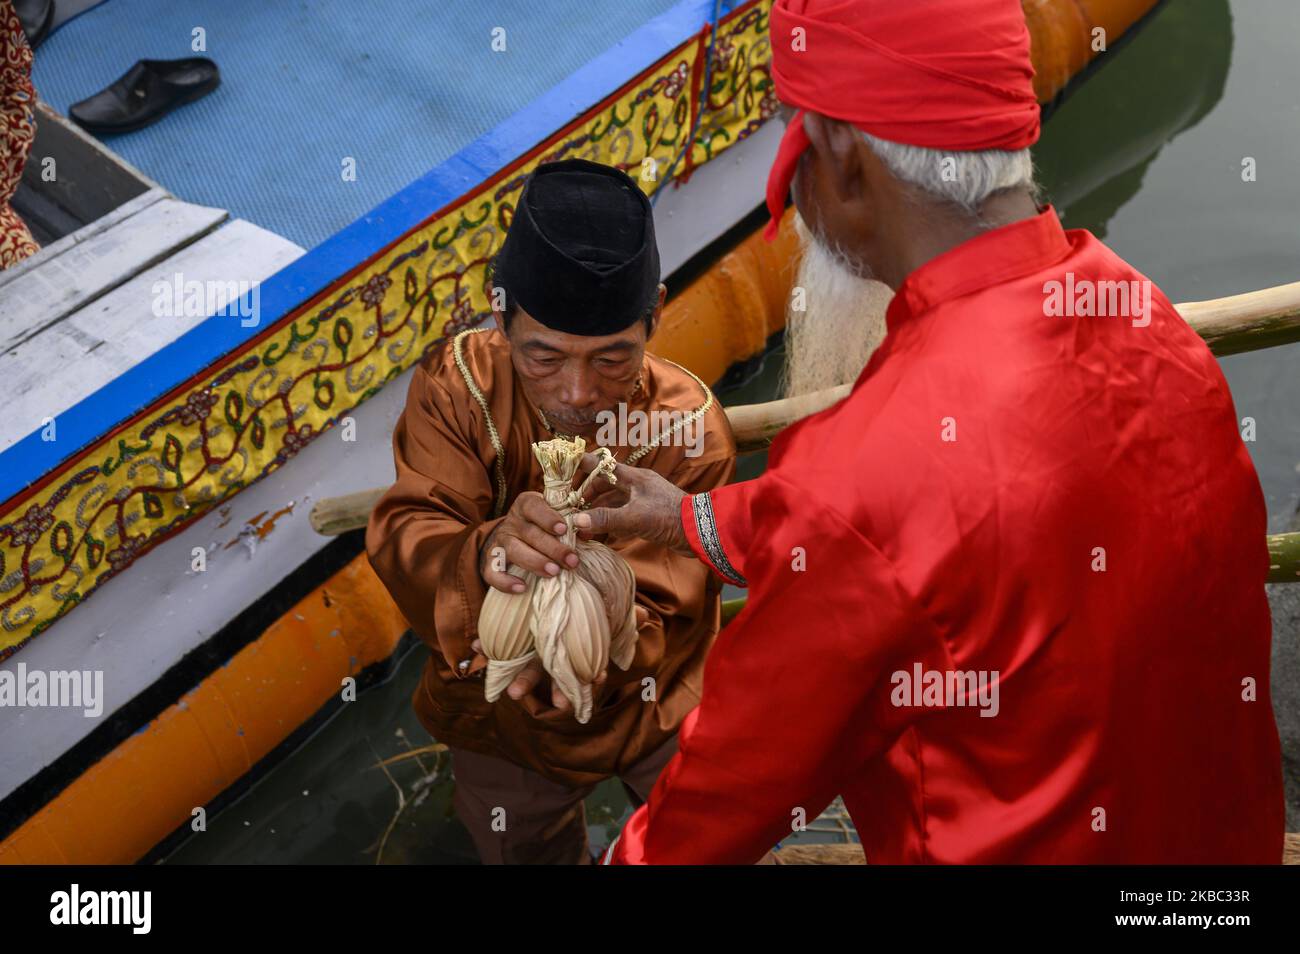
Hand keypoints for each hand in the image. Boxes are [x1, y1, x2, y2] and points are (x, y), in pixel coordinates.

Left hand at [470, 605, 648, 713]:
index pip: (577, 666)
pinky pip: (498, 640)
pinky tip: (474, 645)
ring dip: (505, 671)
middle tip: (516, 694)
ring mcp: (530, 643)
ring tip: (490, 676)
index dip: (584, 676)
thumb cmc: (590, 602)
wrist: (565, 583)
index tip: (593, 680)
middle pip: (541, 669)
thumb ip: (625, 612)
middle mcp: (549, 649)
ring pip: (518, 661)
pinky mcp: (514, 629)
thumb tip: (645, 614)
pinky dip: (485, 643)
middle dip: (528, 681)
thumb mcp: (608, 606)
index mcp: (571, 647)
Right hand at [480, 491, 578, 592]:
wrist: (513, 539)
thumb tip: (587, 533)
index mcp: (526, 505)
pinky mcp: (490, 562)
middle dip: (552, 548)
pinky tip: (522, 588)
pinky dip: (505, 581)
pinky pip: (493, 572)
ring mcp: (499, 541)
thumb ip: (568, 525)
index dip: (548, 517)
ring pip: (513, 550)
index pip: (534, 506)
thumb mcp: (554, 520)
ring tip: (553, 573)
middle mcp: (511, 522)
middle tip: (571, 561)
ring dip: (535, 562)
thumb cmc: (543, 529)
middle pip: (529, 533)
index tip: (563, 530)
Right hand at [572, 453, 691, 554]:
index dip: (582, 468)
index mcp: (634, 477)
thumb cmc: (669, 517)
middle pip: (605, 485)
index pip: (602, 465)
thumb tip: (577, 521)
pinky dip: (610, 524)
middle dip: (587, 496)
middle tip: (571, 509)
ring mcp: (643, 501)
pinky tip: (601, 535)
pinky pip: (623, 517)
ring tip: (581, 525)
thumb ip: (606, 519)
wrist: (701, 532)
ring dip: (598, 512)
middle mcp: (637, 485)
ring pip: (613, 503)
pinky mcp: (649, 516)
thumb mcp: (634, 517)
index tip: (564, 476)